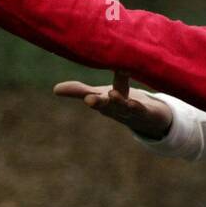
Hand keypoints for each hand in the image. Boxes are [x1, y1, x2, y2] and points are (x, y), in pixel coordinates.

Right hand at [53, 70, 174, 139]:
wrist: (151, 117)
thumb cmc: (120, 103)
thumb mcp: (100, 96)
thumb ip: (79, 91)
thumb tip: (54, 89)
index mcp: (103, 102)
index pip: (90, 96)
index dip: (77, 92)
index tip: (57, 89)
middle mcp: (115, 108)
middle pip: (106, 105)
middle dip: (97, 102)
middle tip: (88, 99)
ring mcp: (132, 112)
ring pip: (124, 107)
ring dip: (118, 102)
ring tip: (112, 94)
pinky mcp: (148, 113)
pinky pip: (143, 110)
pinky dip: (138, 107)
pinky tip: (136, 102)